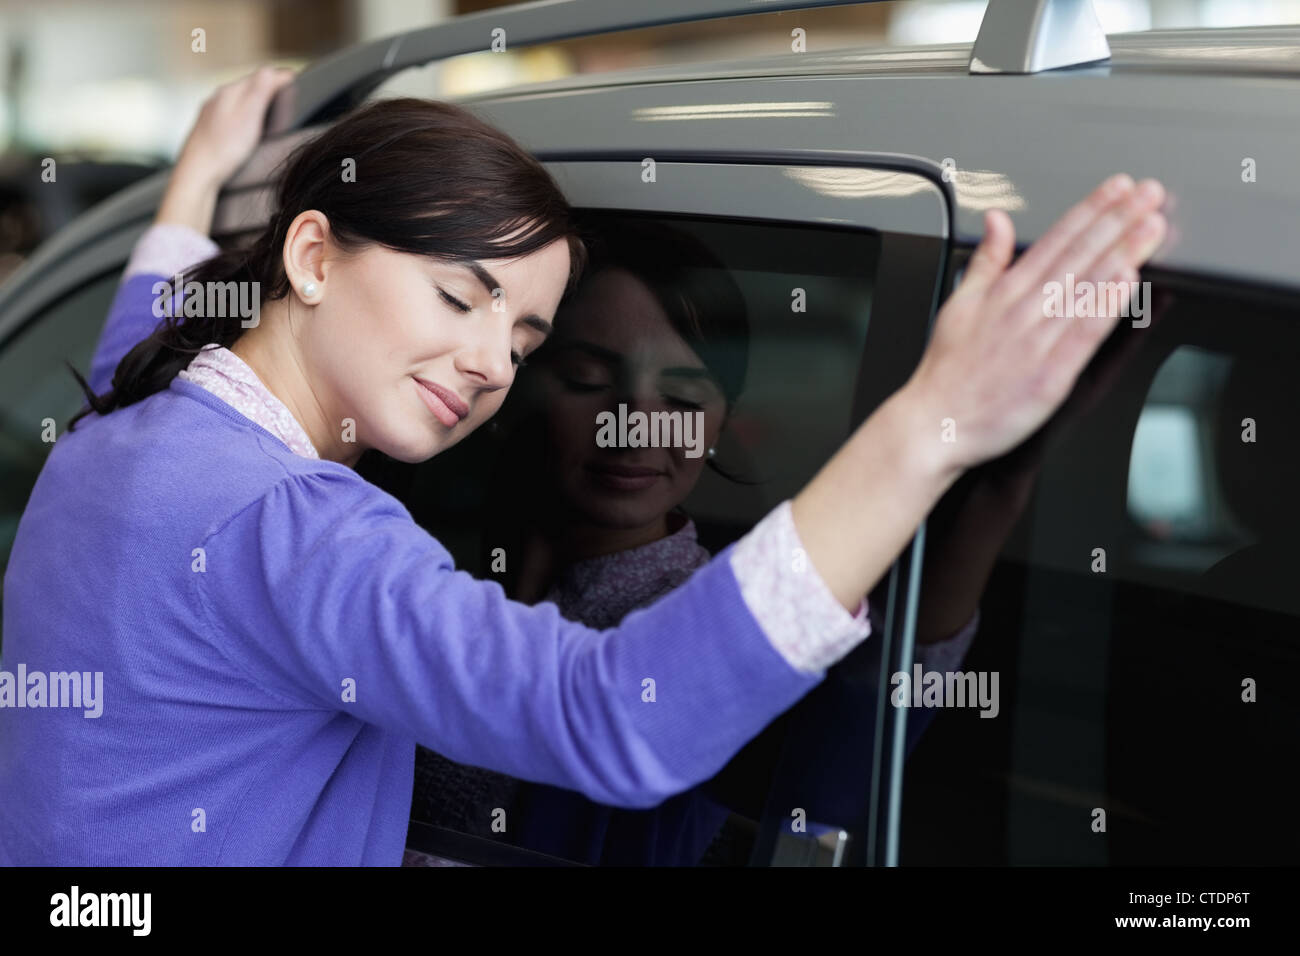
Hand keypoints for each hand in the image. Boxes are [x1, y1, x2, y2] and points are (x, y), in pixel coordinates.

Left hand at [157, 65, 295, 232]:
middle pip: (248, 85)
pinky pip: (229, 112)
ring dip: (254, 100)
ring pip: (237, 99)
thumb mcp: (249, 116)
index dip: (280, 78)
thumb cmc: (224, 148)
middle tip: (286, 90)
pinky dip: (243, 113)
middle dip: (267, 86)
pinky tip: (245, 126)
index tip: (295, 79)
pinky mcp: (207, 128)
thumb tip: (273, 70)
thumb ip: (261, 91)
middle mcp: (217, 98)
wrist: (197, 173)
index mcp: (230, 92)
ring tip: (269, 105)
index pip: (261, 76)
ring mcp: (210, 112)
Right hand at [900, 175, 1167, 479]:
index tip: (1118, 188)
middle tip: (1149, 194)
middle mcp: (1023, 311)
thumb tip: (996, 220)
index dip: (1090, 210)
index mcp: (1004, 293)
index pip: (1055, 241)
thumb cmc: (947, 373)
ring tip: (1151, 225)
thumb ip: (985, 260)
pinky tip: (1127, 282)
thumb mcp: (958, 304)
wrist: (934, 423)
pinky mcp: (1050, 376)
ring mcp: (1038, 343)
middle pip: (1077, 257)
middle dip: (1117, 221)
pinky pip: (1083, 335)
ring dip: (1121, 253)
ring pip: (1085, 289)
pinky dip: (1104, 306)